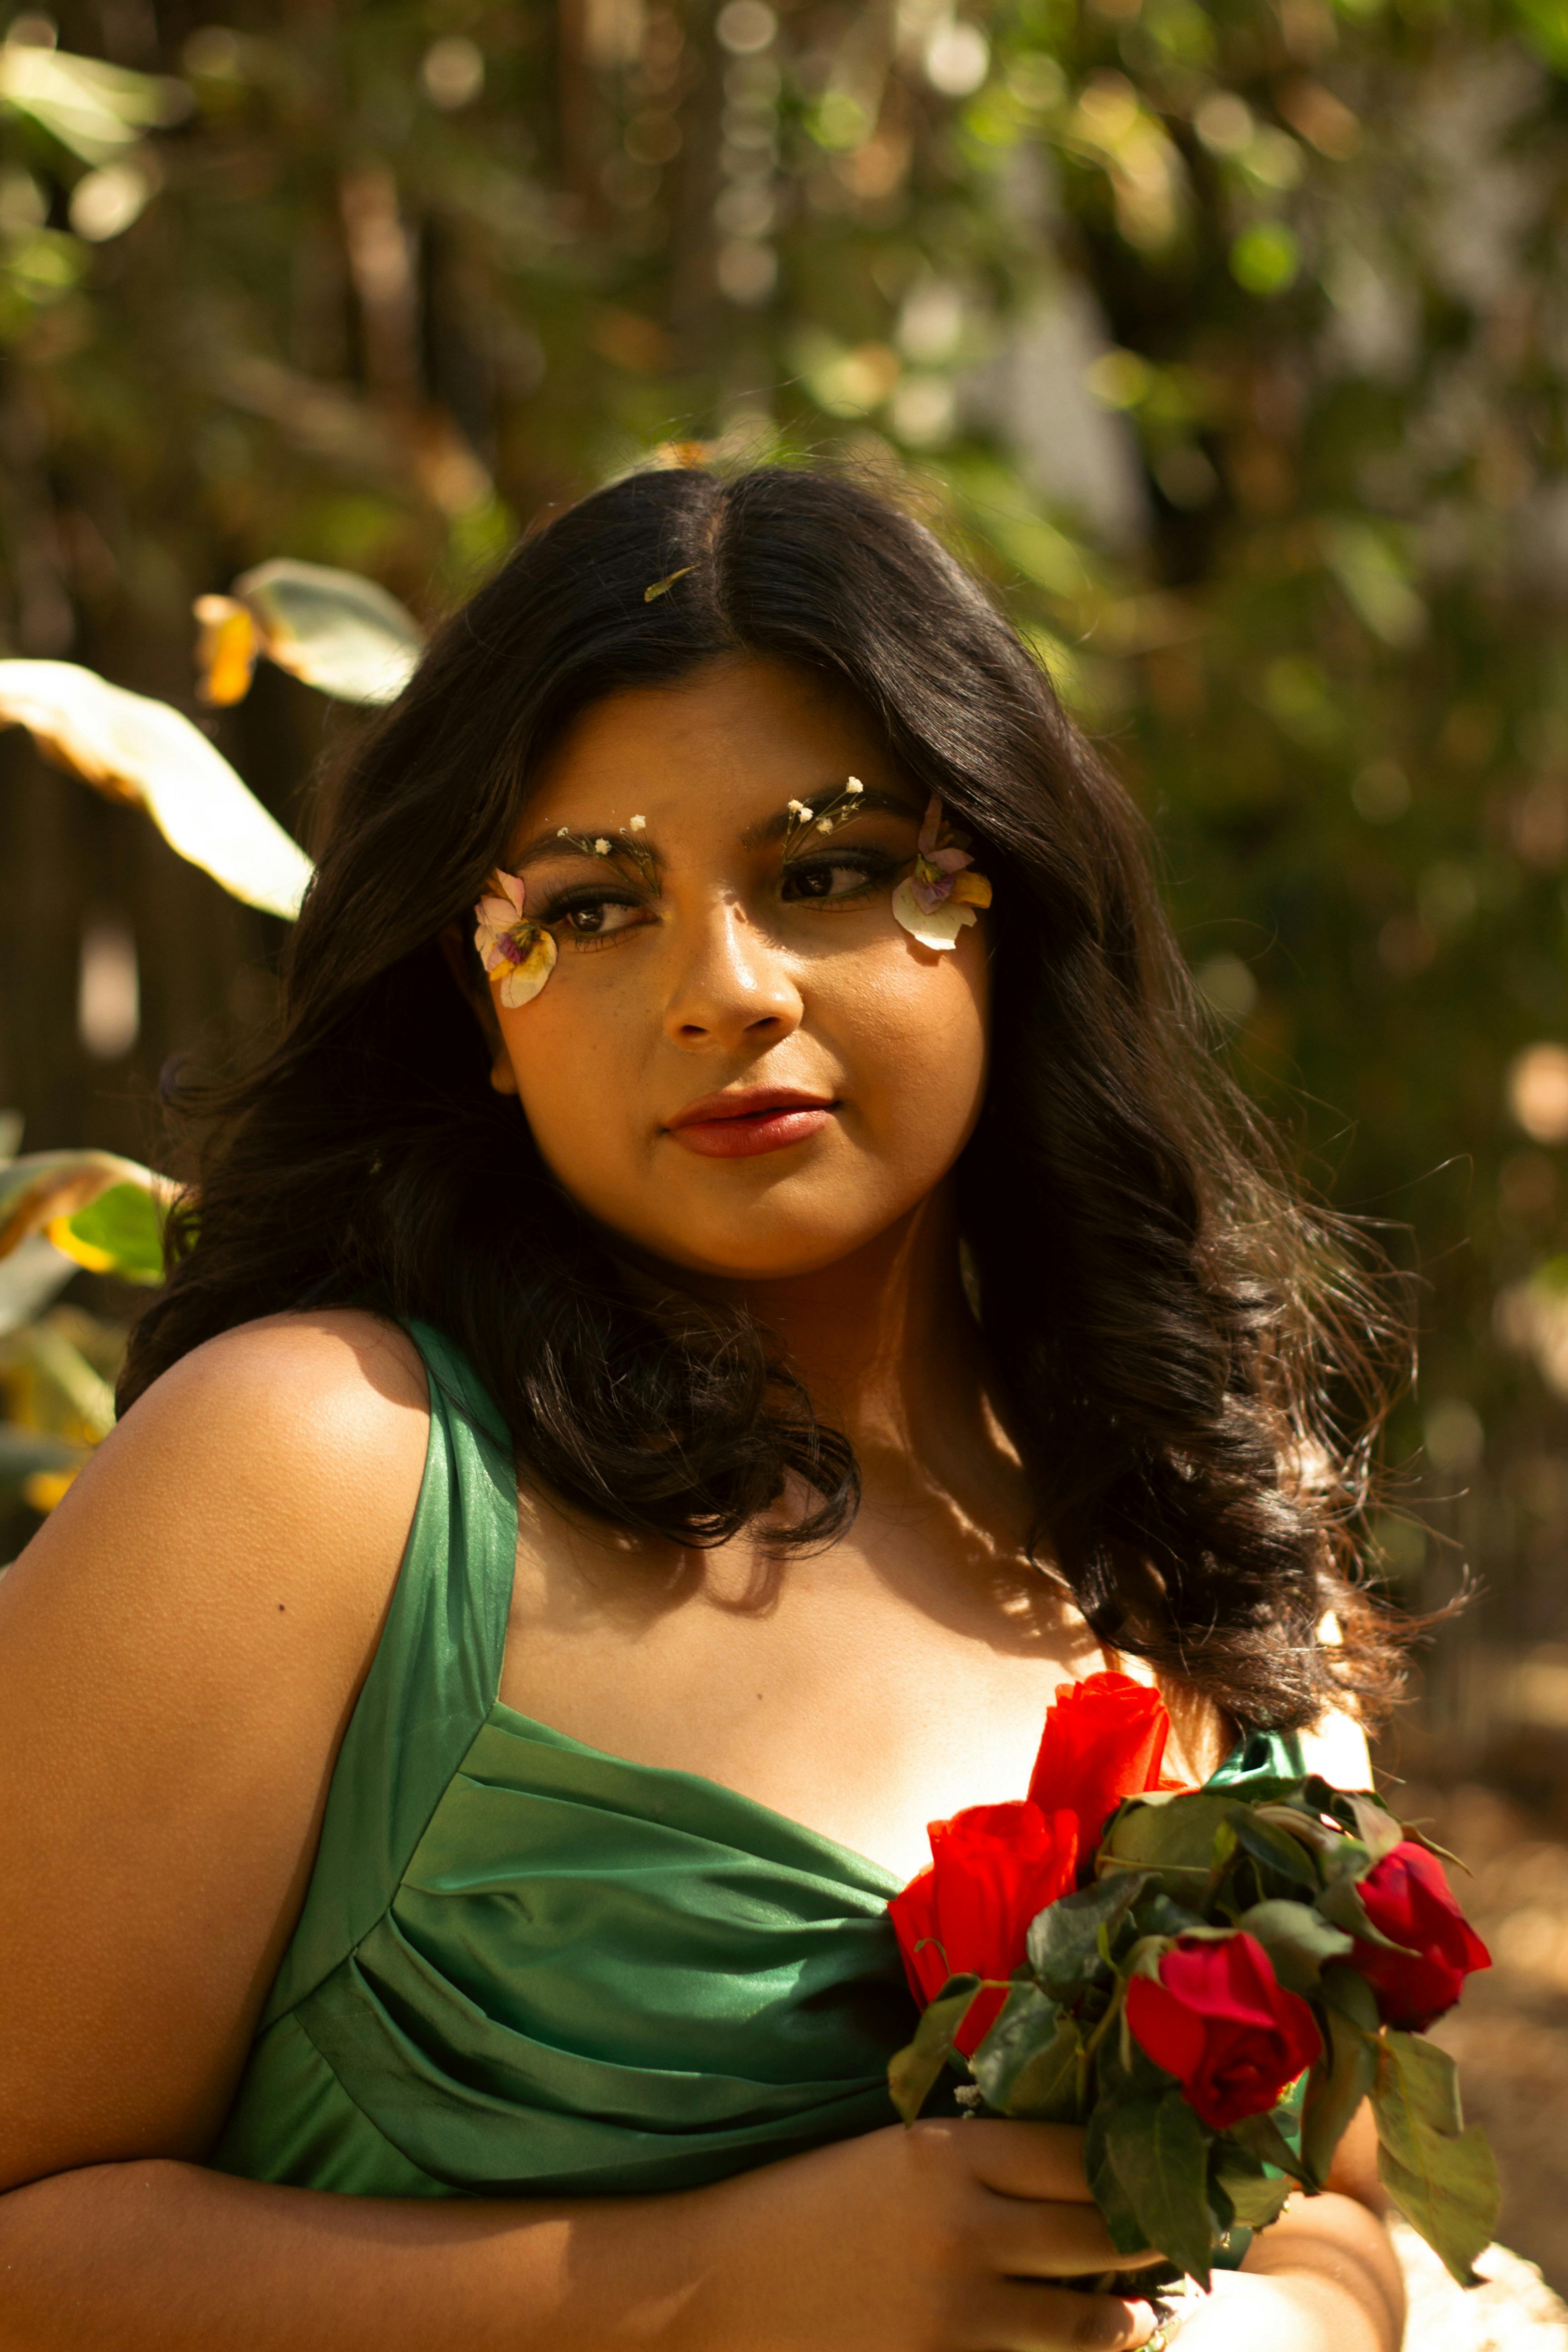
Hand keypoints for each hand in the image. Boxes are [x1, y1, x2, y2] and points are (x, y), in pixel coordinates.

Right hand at [681, 2118, 1161, 2351]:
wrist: (720, 2282)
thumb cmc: (804, 2205)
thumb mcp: (891, 2155)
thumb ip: (973, 2159)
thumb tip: (1061, 2167)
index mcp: (951, 2154)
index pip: (1078, 2154)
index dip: (1130, 2163)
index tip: (1163, 2168)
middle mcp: (969, 2226)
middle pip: (1100, 2231)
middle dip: (1151, 2238)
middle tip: (1181, 2240)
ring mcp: (960, 2309)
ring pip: (1088, 2319)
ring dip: (1123, 2315)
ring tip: (1135, 2310)